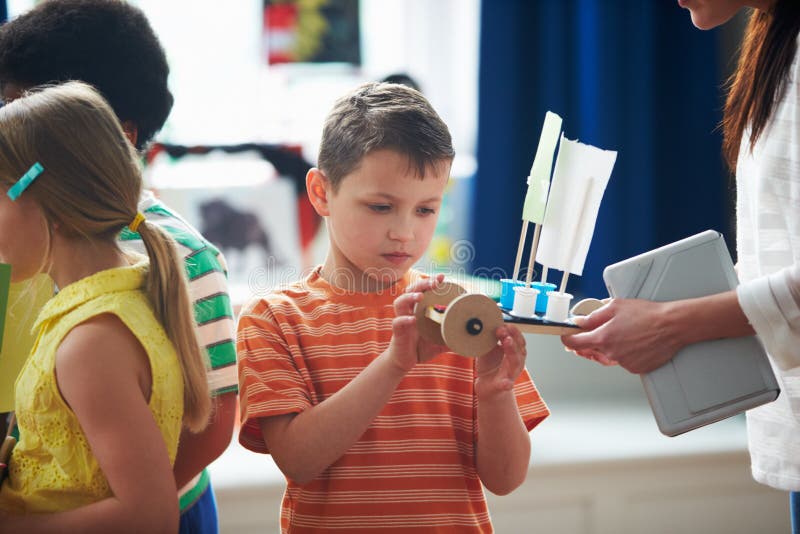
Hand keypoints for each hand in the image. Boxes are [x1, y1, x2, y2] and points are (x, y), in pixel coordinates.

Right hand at [386, 274, 448, 372]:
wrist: (405, 362)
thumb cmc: (421, 347)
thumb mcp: (441, 341)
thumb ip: (453, 335)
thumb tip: (470, 334)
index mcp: (419, 310)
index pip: (422, 290)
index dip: (430, 282)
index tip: (442, 277)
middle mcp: (409, 311)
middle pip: (411, 290)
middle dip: (423, 284)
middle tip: (435, 282)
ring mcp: (402, 320)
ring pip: (400, 302)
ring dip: (410, 297)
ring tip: (420, 296)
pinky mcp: (397, 333)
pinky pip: (397, 322)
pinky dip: (404, 320)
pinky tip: (413, 320)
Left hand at [475, 325, 526, 399]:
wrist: (486, 386)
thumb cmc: (490, 366)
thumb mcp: (489, 349)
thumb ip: (490, 339)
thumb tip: (485, 323)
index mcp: (514, 353)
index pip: (519, 340)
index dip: (513, 332)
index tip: (504, 324)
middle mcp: (516, 363)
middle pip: (519, 349)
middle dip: (512, 337)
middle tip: (503, 330)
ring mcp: (511, 374)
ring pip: (515, 363)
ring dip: (512, 352)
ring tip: (507, 342)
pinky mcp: (503, 386)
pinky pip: (507, 385)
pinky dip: (507, 383)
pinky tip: (506, 383)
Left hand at [561, 299, 683, 373]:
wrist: (672, 326)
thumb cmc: (647, 314)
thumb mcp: (615, 307)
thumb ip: (593, 316)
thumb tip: (578, 322)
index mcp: (603, 338)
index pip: (574, 343)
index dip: (567, 338)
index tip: (566, 336)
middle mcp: (611, 353)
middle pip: (589, 352)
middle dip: (584, 344)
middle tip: (586, 337)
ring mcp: (624, 363)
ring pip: (605, 358)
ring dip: (604, 349)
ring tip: (614, 336)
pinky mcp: (636, 368)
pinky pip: (621, 362)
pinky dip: (621, 355)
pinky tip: (629, 344)